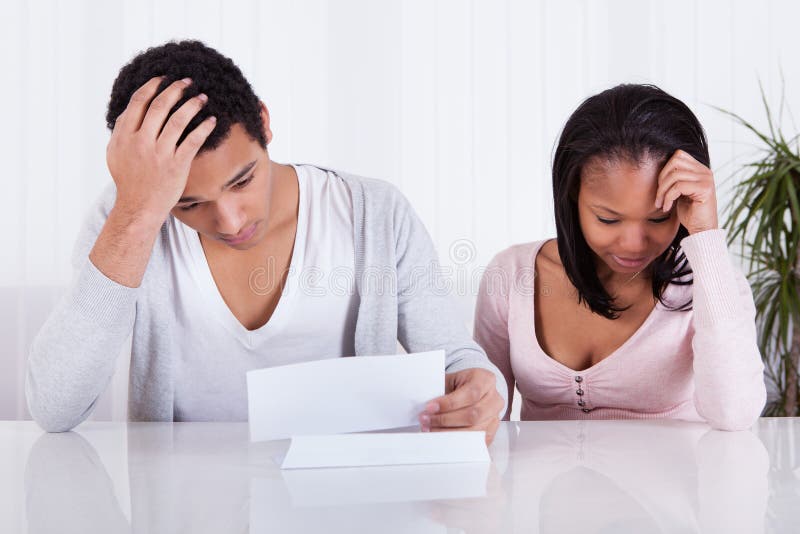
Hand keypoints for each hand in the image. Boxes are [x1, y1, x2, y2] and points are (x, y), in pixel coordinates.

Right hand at [106, 76, 216, 221]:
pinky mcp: (177, 165)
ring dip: (192, 104)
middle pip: (160, 105)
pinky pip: (193, 140)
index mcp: (125, 135)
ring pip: (178, 120)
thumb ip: (121, 130)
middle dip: (175, 89)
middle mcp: (141, 142)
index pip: (139, 102)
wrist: (139, 207)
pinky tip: (212, 120)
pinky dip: (204, 128)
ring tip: (202, 97)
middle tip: (187, 81)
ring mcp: (160, 153)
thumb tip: (131, 109)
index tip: (163, 78)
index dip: (152, 86)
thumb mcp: (115, 153)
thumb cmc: (128, 180)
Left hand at [420, 368, 502, 444]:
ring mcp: (495, 417)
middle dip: (445, 420)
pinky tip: (441, 439)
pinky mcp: (491, 432)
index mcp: (485, 379)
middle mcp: (494, 399)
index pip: (470, 393)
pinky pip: (475, 442)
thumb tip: (425, 407)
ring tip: (430, 430)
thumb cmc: (458, 385)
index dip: (449, 403)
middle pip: (473, 415)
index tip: (429, 407)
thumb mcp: (450, 380)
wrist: (471, 391)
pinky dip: (457, 442)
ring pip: (474, 431)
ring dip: (448, 433)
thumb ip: (440, 390)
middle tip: (425, 420)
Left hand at [654, 149, 717, 234]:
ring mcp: (706, 179)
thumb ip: (675, 178)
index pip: (678, 155)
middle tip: (658, 196)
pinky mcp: (705, 189)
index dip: (664, 169)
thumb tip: (658, 166)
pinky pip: (678, 187)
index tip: (661, 187)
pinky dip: (668, 198)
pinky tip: (667, 207)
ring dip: (663, 191)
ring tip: (661, 204)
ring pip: (675, 175)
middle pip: (675, 162)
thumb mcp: (679, 191)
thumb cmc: (689, 212)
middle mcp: (705, 171)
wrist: (702, 230)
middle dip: (661, 179)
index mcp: (699, 169)